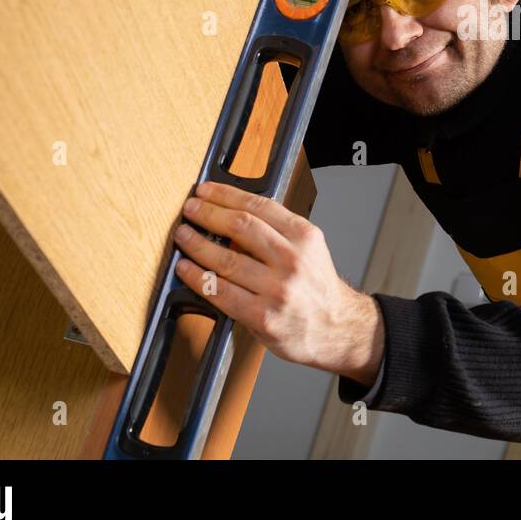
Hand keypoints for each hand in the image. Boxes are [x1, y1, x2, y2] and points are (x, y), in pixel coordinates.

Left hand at [171, 181, 383, 384]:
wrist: (336, 328)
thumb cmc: (316, 289)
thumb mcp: (308, 249)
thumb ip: (278, 232)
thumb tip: (232, 213)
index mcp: (305, 237)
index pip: (259, 206)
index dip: (226, 195)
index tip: (206, 191)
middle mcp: (293, 260)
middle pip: (240, 227)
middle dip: (208, 214)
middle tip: (190, 210)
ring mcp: (278, 289)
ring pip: (226, 259)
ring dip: (196, 244)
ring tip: (184, 236)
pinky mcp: (262, 317)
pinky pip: (220, 292)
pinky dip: (197, 278)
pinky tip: (186, 268)